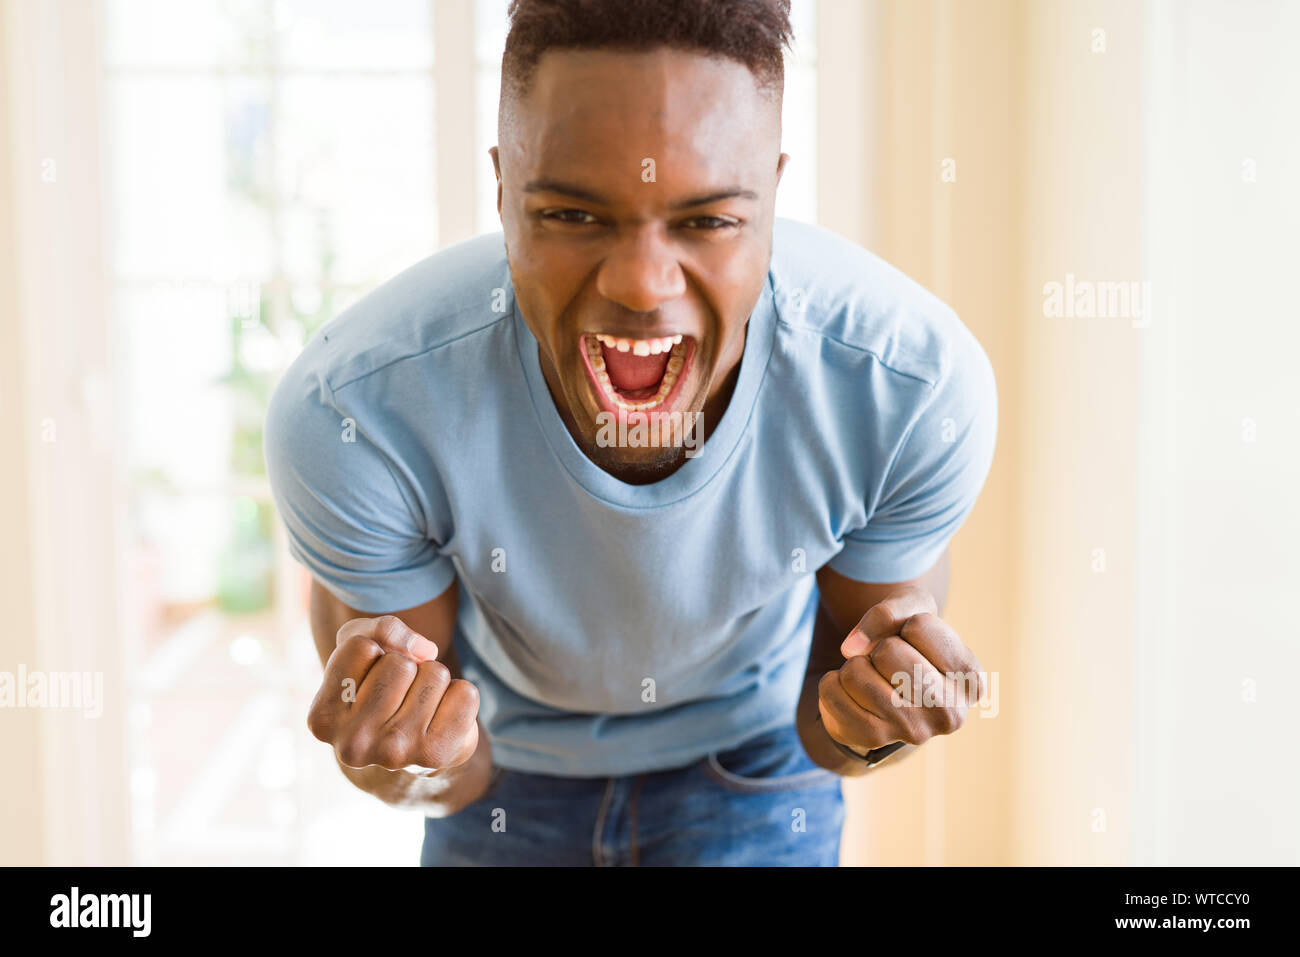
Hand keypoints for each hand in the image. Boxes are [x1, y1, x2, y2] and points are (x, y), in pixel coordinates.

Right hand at [307, 615, 481, 772]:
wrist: (413, 745)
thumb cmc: (381, 687)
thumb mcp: (364, 648)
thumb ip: (381, 629)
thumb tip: (424, 650)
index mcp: (323, 718)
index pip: (361, 647)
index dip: (375, 651)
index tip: (372, 677)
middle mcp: (352, 744)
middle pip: (399, 663)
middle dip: (407, 665)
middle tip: (401, 693)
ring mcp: (394, 754)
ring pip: (434, 673)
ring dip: (433, 679)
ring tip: (420, 704)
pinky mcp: (435, 755)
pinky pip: (466, 693)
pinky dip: (460, 694)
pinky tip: (442, 715)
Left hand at [817, 586, 985, 753]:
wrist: (887, 687)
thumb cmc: (910, 642)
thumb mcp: (913, 610)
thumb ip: (891, 611)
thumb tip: (851, 648)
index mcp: (970, 679)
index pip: (919, 626)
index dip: (907, 624)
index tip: (915, 642)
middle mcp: (950, 714)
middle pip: (888, 652)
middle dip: (879, 646)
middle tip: (889, 662)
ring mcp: (911, 732)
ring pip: (856, 672)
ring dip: (854, 665)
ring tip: (873, 677)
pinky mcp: (873, 739)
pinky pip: (830, 692)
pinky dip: (831, 682)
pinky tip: (851, 692)